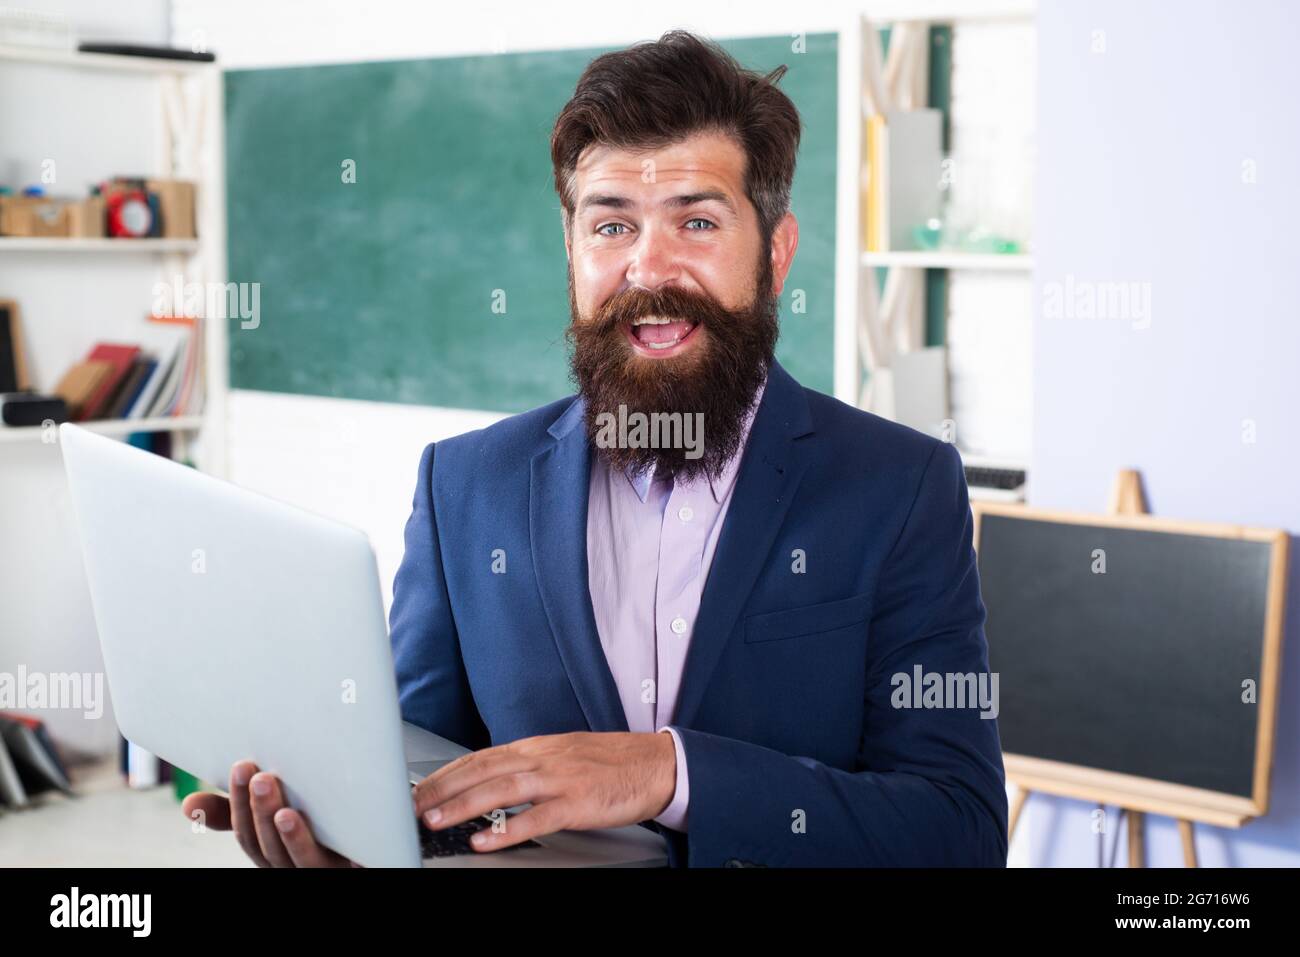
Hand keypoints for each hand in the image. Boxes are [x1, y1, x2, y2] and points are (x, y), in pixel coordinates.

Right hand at [180, 760, 357, 867]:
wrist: (380, 835)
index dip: (238, 804)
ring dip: (289, 834)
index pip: (247, 835)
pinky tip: (329, 836)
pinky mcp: (359, 867)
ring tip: (283, 806)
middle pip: (269, 849)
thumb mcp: (278, 809)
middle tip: (260, 777)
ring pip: (300, 861)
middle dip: (260, 813)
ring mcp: (326, 868)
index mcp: (274, 850)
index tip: (240, 767)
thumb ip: (240, 808)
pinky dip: (338, 853)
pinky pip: (347, 864)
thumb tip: (189, 806)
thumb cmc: (321, 816)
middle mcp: (295, 865)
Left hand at [412, 731, 676, 851]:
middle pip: (483, 769)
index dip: (447, 772)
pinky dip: (507, 829)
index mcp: (538, 747)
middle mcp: (543, 758)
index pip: (481, 756)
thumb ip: (530, 765)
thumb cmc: (613, 763)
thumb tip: (492, 779)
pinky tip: (485, 839)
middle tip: (414, 805)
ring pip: (502, 789)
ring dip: (464, 805)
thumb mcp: (564, 755)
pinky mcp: (578, 803)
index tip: (420, 787)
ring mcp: (560, 779)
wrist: (658, 764)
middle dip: (443, 788)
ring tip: (435, 820)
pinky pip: (536, 818)